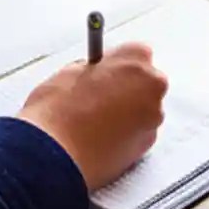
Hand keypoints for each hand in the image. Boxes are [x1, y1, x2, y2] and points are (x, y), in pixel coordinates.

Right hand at [16, 42, 167, 190]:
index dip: (117, 64)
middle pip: (145, 82)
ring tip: (95, 122)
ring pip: (143, 109)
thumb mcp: (71, 72)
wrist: (55, 155)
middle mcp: (152, 87)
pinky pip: (138, 133)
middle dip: (126, 88)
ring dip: (126, 113)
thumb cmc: (59, 111)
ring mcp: (152, 118)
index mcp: (136, 60)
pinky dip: (125, 134)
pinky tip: (100, 138)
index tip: (104, 71)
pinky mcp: (147, 146)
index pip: (136, 53)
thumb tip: (97, 75)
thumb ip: (95, 69)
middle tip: (98, 97)